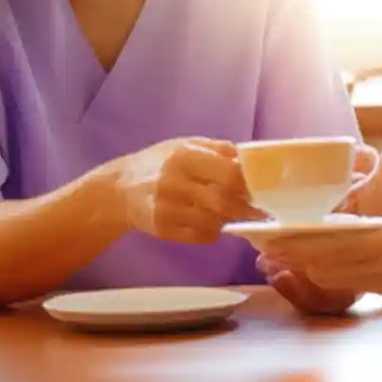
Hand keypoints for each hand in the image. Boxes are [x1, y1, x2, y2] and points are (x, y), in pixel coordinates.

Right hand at [110, 137, 264, 243]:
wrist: (119, 189)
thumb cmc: (160, 163)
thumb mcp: (186, 145)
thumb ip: (219, 149)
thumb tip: (252, 158)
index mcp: (185, 155)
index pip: (229, 173)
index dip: (250, 183)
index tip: (262, 188)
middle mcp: (174, 181)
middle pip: (224, 201)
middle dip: (245, 207)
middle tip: (259, 209)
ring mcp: (167, 208)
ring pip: (214, 221)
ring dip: (229, 220)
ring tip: (234, 214)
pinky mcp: (162, 229)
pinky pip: (200, 236)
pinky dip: (212, 232)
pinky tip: (211, 223)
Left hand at [264, 148, 381, 310]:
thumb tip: (380, 157)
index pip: (334, 249)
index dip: (298, 245)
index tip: (269, 236)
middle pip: (324, 269)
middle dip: (291, 256)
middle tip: (261, 242)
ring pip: (334, 278)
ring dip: (306, 263)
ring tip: (280, 247)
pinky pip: (350, 280)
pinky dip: (328, 268)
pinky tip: (318, 253)